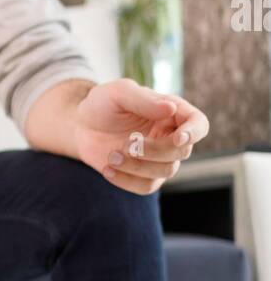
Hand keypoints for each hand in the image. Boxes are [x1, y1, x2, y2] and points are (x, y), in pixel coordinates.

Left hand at [74, 78, 209, 193]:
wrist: (81, 126)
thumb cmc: (102, 104)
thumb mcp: (118, 93)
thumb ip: (144, 100)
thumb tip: (171, 109)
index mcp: (172, 112)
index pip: (199, 124)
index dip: (194, 133)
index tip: (178, 138)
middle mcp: (171, 136)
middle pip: (182, 151)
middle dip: (154, 151)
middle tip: (125, 144)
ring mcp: (160, 158)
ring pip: (166, 171)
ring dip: (137, 166)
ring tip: (111, 155)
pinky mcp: (145, 176)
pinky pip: (147, 187)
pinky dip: (127, 181)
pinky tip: (108, 169)